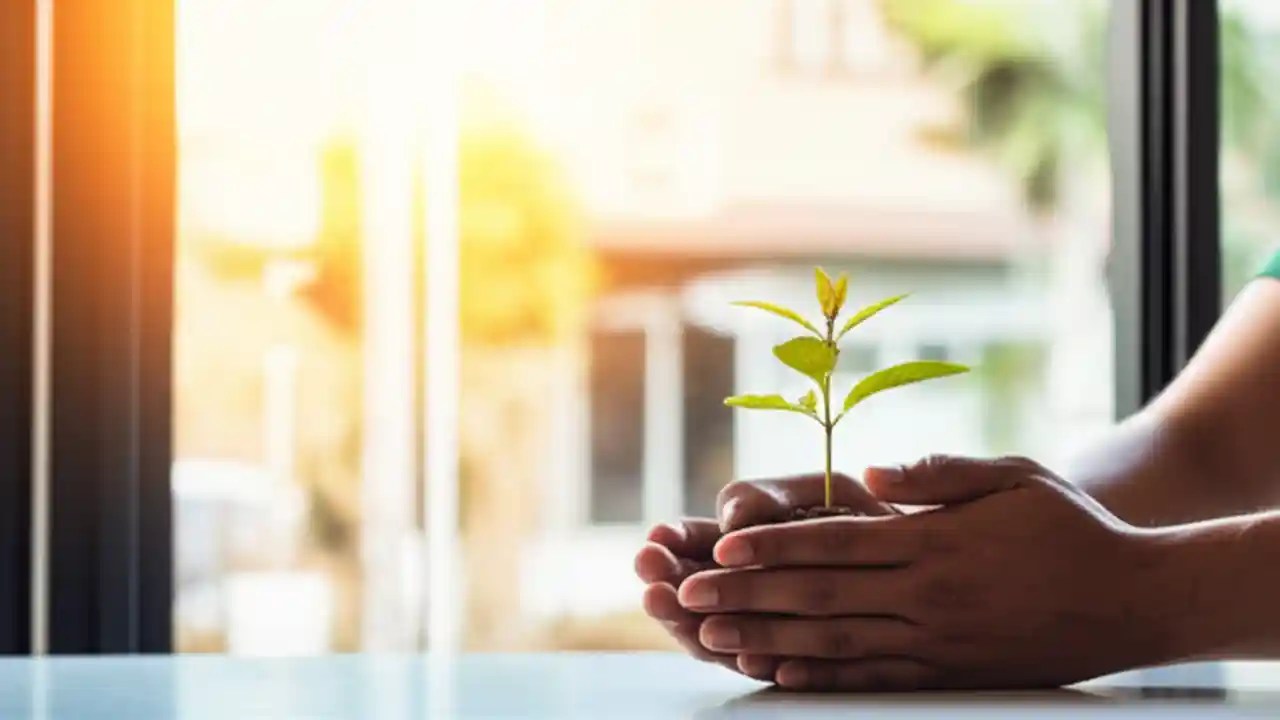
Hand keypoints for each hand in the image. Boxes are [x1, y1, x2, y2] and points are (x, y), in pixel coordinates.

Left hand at [680, 455, 1175, 690]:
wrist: (1136, 597)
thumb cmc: (1070, 526)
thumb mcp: (1013, 475)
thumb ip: (939, 474)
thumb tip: (870, 472)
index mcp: (934, 542)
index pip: (834, 542)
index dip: (771, 544)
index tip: (718, 542)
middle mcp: (928, 597)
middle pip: (818, 595)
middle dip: (745, 593)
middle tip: (685, 592)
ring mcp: (938, 643)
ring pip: (836, 643)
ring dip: (767, 639)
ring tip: (711, 636)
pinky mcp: (951, 675)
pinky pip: (877, 680)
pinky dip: (826, 680)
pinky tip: (781, 678)